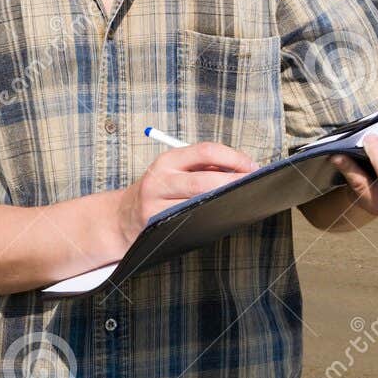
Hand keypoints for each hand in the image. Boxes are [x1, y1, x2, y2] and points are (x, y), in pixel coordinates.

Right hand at [115, 141, 256, 248]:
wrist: (122, 217)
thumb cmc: (159, 189)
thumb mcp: (175, 170)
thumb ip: (205, 166)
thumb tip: (243, 166)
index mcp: (168, 160)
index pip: (205, 151)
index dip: (233, 158)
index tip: (252, 166)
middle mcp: (159, 180)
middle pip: (204, 181)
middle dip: (234, 183)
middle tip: (255, 186)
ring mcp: (155, 206)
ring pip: (198, 204)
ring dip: (224, 202)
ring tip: (243, 200)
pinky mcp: (156, 226)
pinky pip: (189, 222)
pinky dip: (210, 218)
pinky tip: (223, 216)